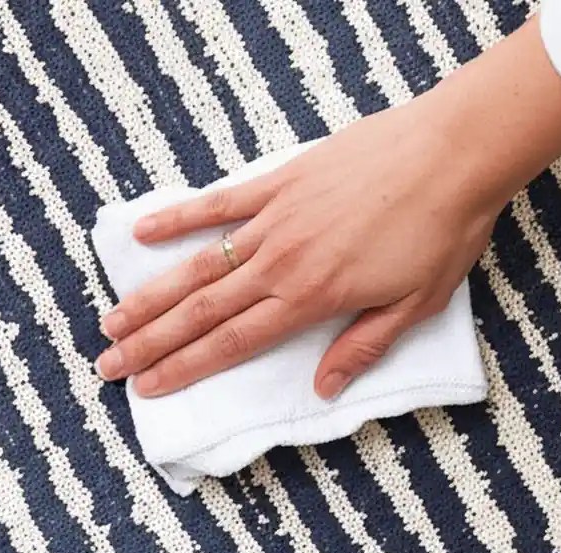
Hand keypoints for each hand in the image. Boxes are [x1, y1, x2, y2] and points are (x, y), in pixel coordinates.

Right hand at [96, 18, 560, 398]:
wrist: (453, 153)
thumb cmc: (443, 231)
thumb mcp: (415, 305)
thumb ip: (362, 346)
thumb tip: (323, 390)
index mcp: (312, 299)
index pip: (233, 343)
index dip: (185, 368)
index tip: (147, 387)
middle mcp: (281, 262)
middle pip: (202, 311)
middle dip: (151, 342)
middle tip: (108, 364)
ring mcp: (275, 219)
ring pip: (199, 264)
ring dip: (152, 295)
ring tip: (112, 319)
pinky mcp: (281, 180)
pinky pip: (219, 203)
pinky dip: (179, 217)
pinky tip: (143, 232)